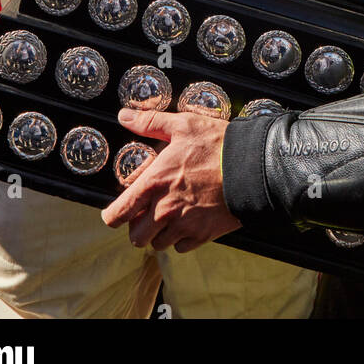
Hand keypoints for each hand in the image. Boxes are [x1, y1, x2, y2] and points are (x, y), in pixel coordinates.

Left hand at [101, 108, 240, 252]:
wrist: (251, 168)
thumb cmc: (217, 145)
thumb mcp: (182, 125)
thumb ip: (150, 123)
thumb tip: (124, 117)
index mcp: (154, 184)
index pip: (118, 214)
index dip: (112, 215)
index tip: (116, 211)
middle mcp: (165, 210)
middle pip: (136, 237)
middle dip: (138, 226)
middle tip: (147, 212)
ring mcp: (184, 225)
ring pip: (158, 244)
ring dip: (159, 233)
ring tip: (169, 215)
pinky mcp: (203, 235)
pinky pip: (181, 247)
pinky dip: (181, 237)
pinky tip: (188, 220)